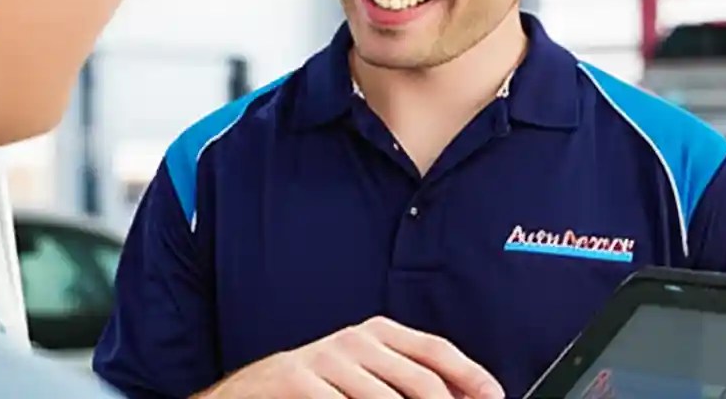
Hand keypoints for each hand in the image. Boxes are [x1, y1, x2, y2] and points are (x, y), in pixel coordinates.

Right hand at [196, 316, 504, 398]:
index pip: (437, 350)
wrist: (254, 391)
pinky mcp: (301, 381)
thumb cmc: (321, 385)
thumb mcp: (365, 372)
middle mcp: (356, 340)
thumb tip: (463, 396)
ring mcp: (327, 359)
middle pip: (422, 382)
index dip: (471, 377)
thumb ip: (408, 379)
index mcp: (378, 332)